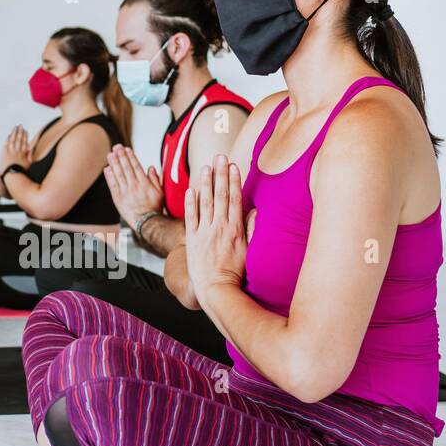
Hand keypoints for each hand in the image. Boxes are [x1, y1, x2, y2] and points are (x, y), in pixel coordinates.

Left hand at [0, 125, 31, 171]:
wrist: (10, 176)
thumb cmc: (20, 171)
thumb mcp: (28, 164)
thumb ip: (30, 155)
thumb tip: (31, 149)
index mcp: (23, 154)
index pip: (24, 142)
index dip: (25, 135)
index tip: (25, 130)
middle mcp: (17, 152)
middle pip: (19, 139)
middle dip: (20, 131)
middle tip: (20, 125)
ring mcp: (10, 152)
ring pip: (13, 140)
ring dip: (14, 133)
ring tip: (15, 127)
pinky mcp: (4, 153)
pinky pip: (6, 144)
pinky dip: (7, 139)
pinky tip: (8, 135)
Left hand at [104, 144, 162, 227]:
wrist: (147, 222)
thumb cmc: (154, 208)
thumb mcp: (160, 192)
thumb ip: (155, 179)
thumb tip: (151, 168)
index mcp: (144, 183)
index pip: (136, 166)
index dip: (130, 156)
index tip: (127, 149)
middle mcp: (134, 186)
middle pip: (126, 167)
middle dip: (121, 156)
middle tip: (116, 147)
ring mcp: (125, 192)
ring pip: (119, 174)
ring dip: (114, 163)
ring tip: (110, 154)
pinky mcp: (118, 198)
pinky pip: (113, 185)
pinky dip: (109, 176)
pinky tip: (107, 169)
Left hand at [184, 154, 246, 308]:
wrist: (216, 289)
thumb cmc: (235, 272)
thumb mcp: (250, 251)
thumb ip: (252, 229)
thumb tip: (255, 211)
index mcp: (235, 229)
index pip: (234, 199)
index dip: (233, 181)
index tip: (233, 166)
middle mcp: (219, 227)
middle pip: (220, 196)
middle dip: (220, 174)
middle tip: (219, 156)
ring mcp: (204, 232)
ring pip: (205, 203)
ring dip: (205, 183)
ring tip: (205, 166)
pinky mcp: (192, 239)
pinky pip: (190, 217)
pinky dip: (190, 202)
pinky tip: (190, 189)